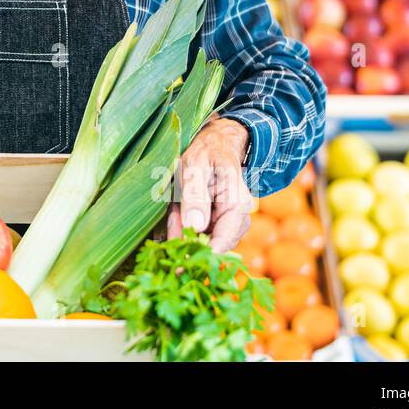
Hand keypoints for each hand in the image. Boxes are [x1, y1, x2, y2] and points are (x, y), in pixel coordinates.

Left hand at [166, 117, 253, 253]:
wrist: (214, 145)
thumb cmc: (206, 152)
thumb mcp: (195, 166)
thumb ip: (195, 196)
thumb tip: (195, 228)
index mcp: (237, 203)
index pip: (225, 239)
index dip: (203, 254)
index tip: (179, 263)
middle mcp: (238, 217)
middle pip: (211, 244)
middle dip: (185, 236)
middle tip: (171, 214)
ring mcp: (229, 222)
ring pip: (201, 240)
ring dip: (181, 229)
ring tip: (174, 206)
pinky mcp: (217, 223)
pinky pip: (197, 234)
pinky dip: (182, 225)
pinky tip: (176, 209)